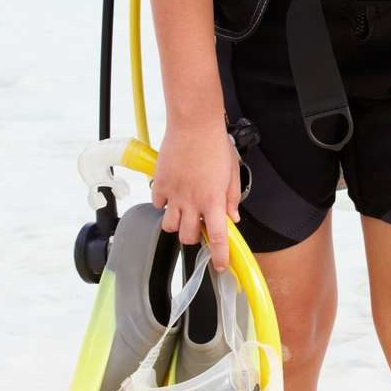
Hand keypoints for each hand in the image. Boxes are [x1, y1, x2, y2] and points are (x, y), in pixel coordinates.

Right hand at [151, 118, 241, 272]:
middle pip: (188, 237)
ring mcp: (174, 195)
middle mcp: (193, 202)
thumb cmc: (215, 144)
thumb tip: (233, 217)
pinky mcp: (160, 185)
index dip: (219, 256)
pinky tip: (171, 194)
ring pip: (169, 227)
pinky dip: (163, 205)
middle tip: (199, 224)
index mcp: (214, 200)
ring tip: (183, 211)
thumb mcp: (232, 172)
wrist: (194, 125)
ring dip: (177, 224)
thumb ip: (232, 197)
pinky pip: (157, 206)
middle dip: (194, 237)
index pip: (218, 237)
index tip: (220, 265)